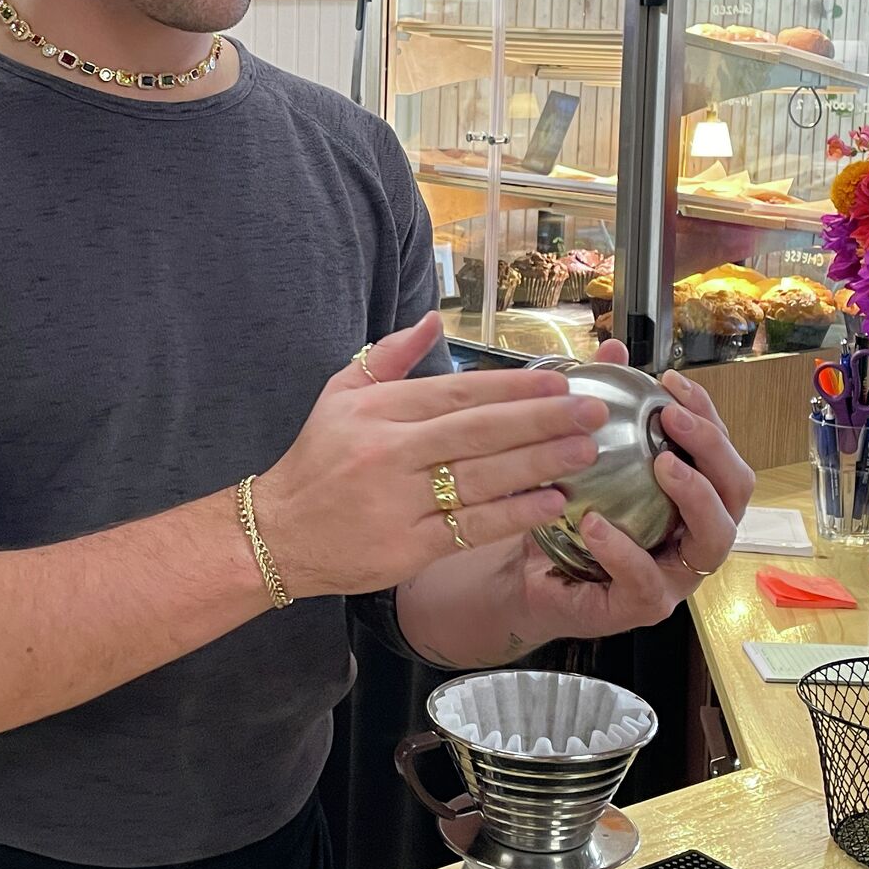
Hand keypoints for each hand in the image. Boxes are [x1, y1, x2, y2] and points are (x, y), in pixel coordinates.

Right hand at [253, 312, 608, 599]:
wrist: (277, 534)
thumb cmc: (317, 460)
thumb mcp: (341, 394)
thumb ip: (390, 355)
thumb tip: (433, 320)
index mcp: (379, 411)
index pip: (457, 393)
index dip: (512, 387)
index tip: (560, 380)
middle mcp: (390, 453)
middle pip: (478, 433)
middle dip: (541, 421)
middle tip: (591, 411)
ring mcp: (399, 503)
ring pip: (482, 480)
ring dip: (539, 465)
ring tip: (585, 451)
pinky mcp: (407, 548)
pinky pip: (471, 528)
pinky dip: (515, 515)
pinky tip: (553, 503)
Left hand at [513, 346, 755, 640]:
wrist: (522, 575)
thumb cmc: (564, 513)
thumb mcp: (579, 453)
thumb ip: (601, 403)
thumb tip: (614, 348)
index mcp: (690, 499)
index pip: (721, 453)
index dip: (707, 415)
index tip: (671, 381)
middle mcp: (693, 537)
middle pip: (736, 493)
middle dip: (713, 448)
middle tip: (673, 417)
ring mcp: (675, 575)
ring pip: (714, 540)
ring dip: (694, 495)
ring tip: (663, 463)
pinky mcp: (641, 607)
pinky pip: (646, 581)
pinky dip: (624, 550)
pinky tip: (596, 523)